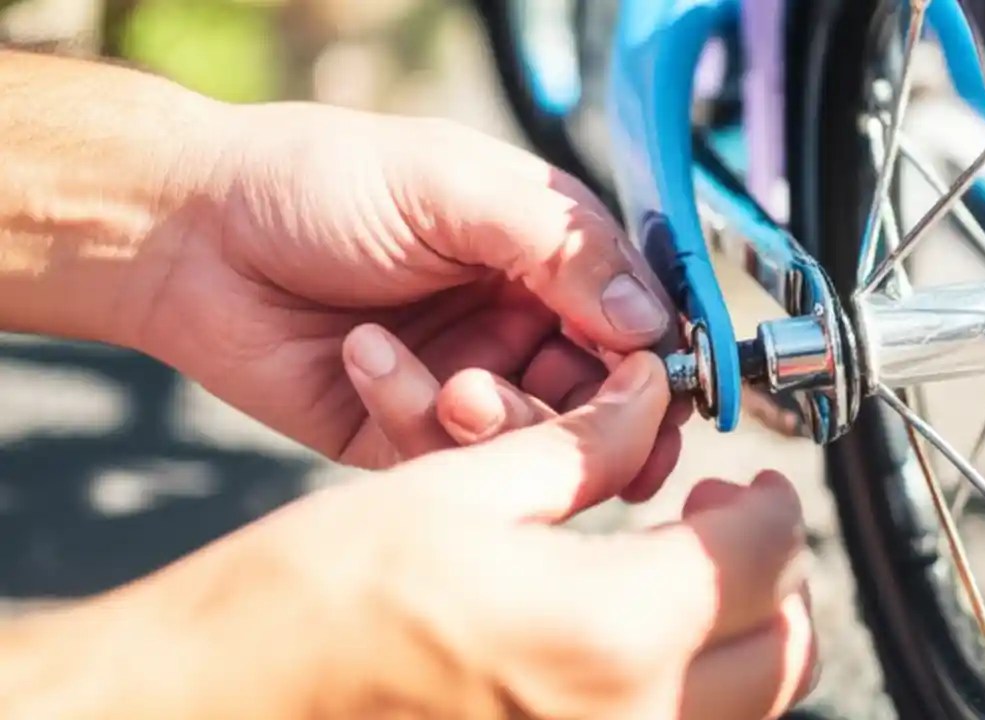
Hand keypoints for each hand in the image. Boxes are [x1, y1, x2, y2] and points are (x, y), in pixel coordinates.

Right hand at [31, 355, 815, 719]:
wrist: (219, 703)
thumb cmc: (309, 602)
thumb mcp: (454, 490)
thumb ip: (574, 448)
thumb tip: (637, 404)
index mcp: (608, 630)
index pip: (761, 555)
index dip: (765, 500)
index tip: (739, 477)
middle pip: (779, 650)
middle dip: (771, 574)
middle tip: (717, 520)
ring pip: (745, 706)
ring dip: (739, 633)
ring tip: (675, 571)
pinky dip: (686, 685)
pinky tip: (623, 633)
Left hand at [135, 102, 685, 468]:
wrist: (189, 234)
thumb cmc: (317, 182)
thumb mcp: (451, 186)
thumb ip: (561, 246)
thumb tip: (652, 321)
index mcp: (543, 255)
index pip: (636, 322)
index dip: (654, 365)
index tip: (652, 393)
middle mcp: (515, 322)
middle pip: (600, 399)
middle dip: (589, 419)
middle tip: (566, 418)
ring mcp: (466, 380)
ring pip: (532, 441)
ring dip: (499, 420)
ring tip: (452, 385)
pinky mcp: (406, 432)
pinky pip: (447, 458)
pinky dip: (417, 416)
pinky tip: (368, 359)